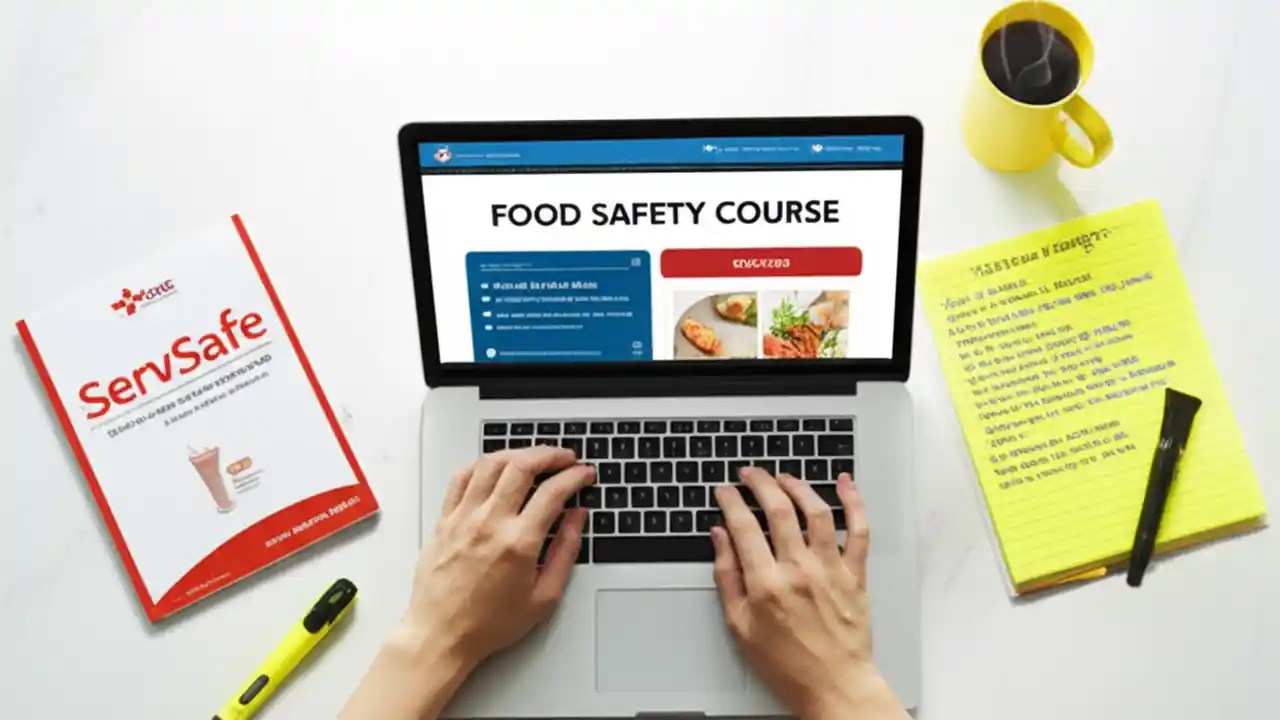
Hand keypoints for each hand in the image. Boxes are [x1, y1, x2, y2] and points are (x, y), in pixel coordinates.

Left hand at [408, 445, 593, 667]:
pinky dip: (482, 464)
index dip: (575, 476)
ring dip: (517, 453)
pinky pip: (461, 477)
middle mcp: (489, 523)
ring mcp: (463, 518)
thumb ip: (566, 551)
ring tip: (533, 457)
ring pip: (491, 463)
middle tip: (564, 457)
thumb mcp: (544, 596)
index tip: (584, 474)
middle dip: (550, 454)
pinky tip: (494, 468)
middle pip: (522, 466)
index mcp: (518, 543)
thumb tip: (577, 518)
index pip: (553, 492)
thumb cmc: (489, 623)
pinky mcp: (444, 520)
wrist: (441, 635)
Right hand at [711, 469, 903, 719]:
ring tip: (784, 477)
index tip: (725, 491)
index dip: (731, 502)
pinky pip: (858, 529)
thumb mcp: (739, 627)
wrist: (835, 686)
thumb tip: (720, 538)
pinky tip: (844, 483)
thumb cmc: (788, 665)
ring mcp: (830, 570)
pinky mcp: (854, 574)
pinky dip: (853, 502)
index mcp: (766, 585)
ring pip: (815, 511)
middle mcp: (798, 571)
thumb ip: (727, 577)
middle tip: (750, 474)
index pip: (743, 527)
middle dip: (759, 483)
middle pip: (778, 509)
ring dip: (797, 486)